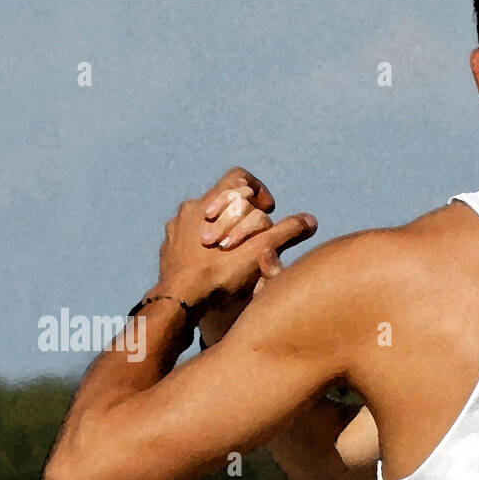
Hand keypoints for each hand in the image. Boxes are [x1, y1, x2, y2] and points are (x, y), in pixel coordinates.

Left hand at [155, 165, 315, 318]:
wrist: (179, 301)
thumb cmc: (219, 276)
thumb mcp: (258, 252)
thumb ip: (285, 233)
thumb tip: (310, 220)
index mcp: (210, 202)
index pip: (239, 178)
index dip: (259, 191)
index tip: (267, 212)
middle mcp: (189, 208)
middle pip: (223, 199)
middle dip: (241, 215)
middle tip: (251, 238)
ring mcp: (175, 228)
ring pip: (206, 219)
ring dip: (223, 230)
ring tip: (233, 254)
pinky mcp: (168, 247)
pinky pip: (189, 238)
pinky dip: (206, 246)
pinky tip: (213, 266)